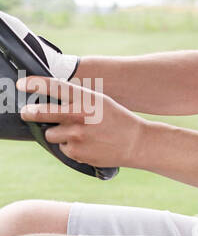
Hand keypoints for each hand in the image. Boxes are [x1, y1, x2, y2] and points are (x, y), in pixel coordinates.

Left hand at [17, 76, 151, 169]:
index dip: (36, 84)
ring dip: (58, 134)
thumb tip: (48, 106)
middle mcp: (80, 116)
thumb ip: (77, 101)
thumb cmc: (116, 120)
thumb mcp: (100, 103)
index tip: (22, 84)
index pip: (57, 87)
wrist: (136, 142)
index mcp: (88, 99)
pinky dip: (69, 146)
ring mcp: (76, 135)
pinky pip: (61, 148)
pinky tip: (87, 144)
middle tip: (25, 112)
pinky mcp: (75, 152)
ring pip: (50, 133)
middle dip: (30, 112)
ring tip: (79, 134)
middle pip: (43, 112)